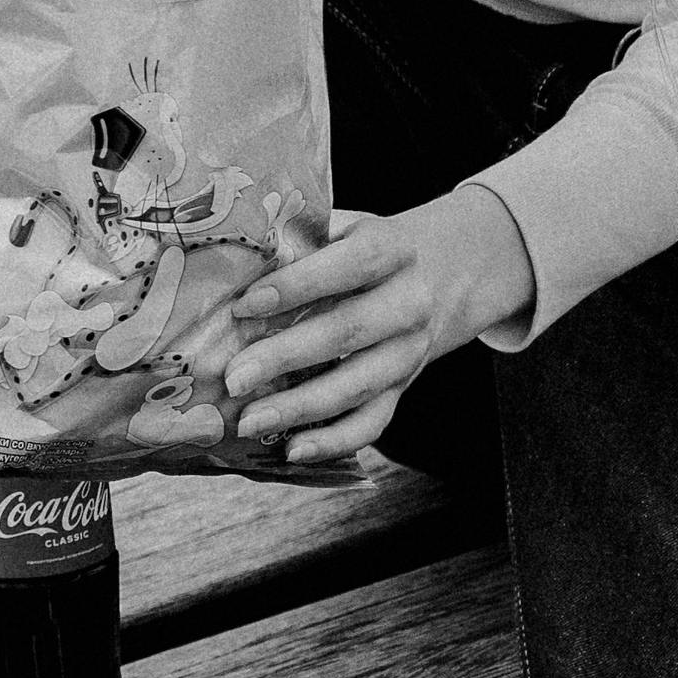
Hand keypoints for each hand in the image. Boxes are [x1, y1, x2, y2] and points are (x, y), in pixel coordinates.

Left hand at [230, 187, 535, 464]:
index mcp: (393, 250)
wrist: (447, 273)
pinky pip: (373, 422)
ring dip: (301, 408)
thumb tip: (230, 265)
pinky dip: (333, 441)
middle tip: (234, 377)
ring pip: (358, 386)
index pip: (349, 265)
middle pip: (349, 332)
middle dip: (286, 357)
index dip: (298, 285)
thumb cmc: (372, 250)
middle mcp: (409, 302)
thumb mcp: (348, 227)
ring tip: (249, 422)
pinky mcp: (404, 387)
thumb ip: (301, 239)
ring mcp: (410, 351)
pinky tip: (292, 450)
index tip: (245, 306)